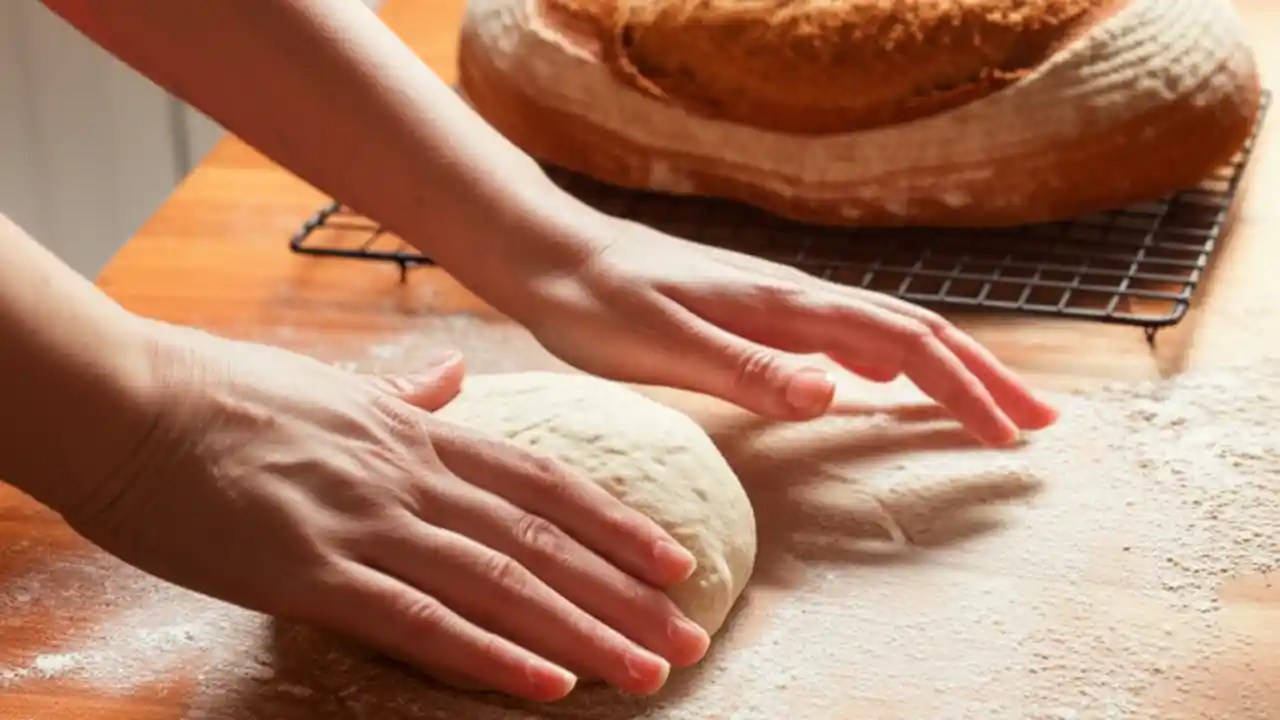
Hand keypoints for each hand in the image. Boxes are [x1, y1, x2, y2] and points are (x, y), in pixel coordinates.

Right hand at [59, 321, 709, 700]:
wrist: (133, 404)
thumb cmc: (228, 396)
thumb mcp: (336, 387)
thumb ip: (406, 395)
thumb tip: (451, 376)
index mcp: (418, 437)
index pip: (545, 481)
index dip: (618, 522)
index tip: (676, 559)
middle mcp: (412, 478)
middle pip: (542, 541)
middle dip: (623, 593)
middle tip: (689, 636)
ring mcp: (367, 523)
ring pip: (500, 583)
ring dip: (581, 632)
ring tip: (645, 671)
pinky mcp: (313, 572)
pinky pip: (418, 620)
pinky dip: (487, 654)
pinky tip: (544, 685)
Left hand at [467, 200, 1057, 445]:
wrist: (555, 256)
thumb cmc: (597, 304)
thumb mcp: (661, 343)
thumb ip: (744, 368)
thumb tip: (834, 393)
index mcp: (783, 307)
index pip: (901, 344)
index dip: (963, 389)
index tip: (1010, 436)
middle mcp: (795, 299)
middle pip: (915, 333)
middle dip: (985, 377)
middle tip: (1042, 422)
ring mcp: (780, 304)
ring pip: (888, 332)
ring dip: (950, 368)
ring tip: (995, 405)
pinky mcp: (758, 314)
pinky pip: (848, 337)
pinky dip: (895, 363)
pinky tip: (893, 383)